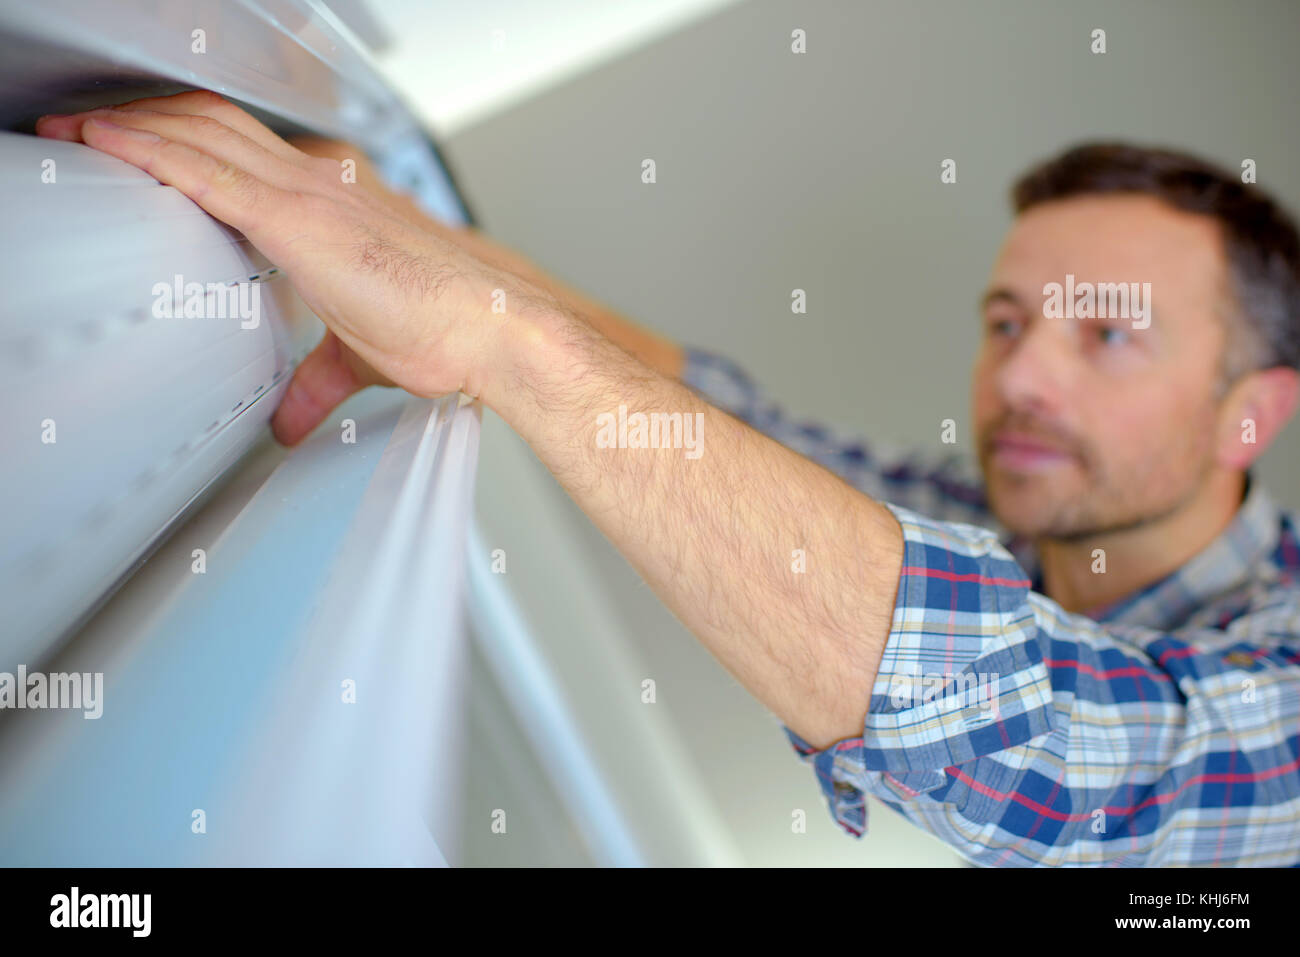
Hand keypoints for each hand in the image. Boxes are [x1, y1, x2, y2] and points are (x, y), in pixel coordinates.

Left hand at [36, 91, 561, 444]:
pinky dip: (149, 150)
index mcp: (339, 203)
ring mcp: (310, 193)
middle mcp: (323, 182)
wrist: (491, 327)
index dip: (192, 141)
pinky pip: (206, 170)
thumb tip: (292, 417)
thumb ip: (316, 380)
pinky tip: (109, 143)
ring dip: (136, 123)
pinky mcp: (299, 219)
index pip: (250, 151)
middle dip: (151, 117)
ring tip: (84, 130)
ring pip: (203, 129)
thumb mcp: (360, 356)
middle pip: (218, 121)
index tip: (146, 150)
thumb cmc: (448, 328)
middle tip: (95, 128)